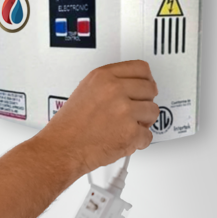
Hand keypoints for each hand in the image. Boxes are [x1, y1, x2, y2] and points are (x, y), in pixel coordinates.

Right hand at [42, 60, 158, 173]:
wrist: (62, 149)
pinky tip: (123, 139)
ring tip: (126, 126)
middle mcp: (115, 90)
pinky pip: (148, 135)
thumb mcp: (85, 91)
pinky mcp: (131, 132)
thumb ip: (109, 84)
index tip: (145, 86)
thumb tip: (131, 86)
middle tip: (134, 111)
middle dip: (144, 102)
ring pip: (153, 112)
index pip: (141, 68)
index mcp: (103, 77)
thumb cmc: (69, 126)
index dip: (146, 80)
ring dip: (143, 122)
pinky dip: (138, 141)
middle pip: (150, 89)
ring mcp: (124, 111)